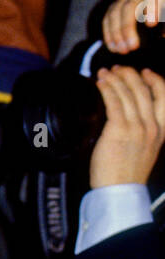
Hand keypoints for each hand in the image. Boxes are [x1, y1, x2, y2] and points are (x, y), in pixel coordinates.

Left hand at [89, 65, 164, 187]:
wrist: (119, 191)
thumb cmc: (127, 172)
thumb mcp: (146, 149)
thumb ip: (145, 131)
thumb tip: (131, 111)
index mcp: (161, 131)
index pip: (164, 97)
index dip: (155, 80)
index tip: (145, 72)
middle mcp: (152, 127)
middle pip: (144, 90)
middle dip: (130, 74)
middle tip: (118, 68)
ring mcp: (136, 128)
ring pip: (127, 93)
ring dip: (115, 78)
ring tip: (105, 72)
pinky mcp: (118, 130)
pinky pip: (113, 101)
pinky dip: (106, 88)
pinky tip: (100, 83)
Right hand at [102, 0, 163, 52]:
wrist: (153, 17)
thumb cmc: (164, 21)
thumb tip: (162, 34)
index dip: (151, 8)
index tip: (151, 25)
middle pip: (129, 6)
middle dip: (128, 27)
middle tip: (133, 46)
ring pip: (114, 13)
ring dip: (116, 34)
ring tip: (123, 50)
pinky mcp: (114, 8)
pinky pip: (107, 20)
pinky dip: (109, 35)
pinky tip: (114, 48)